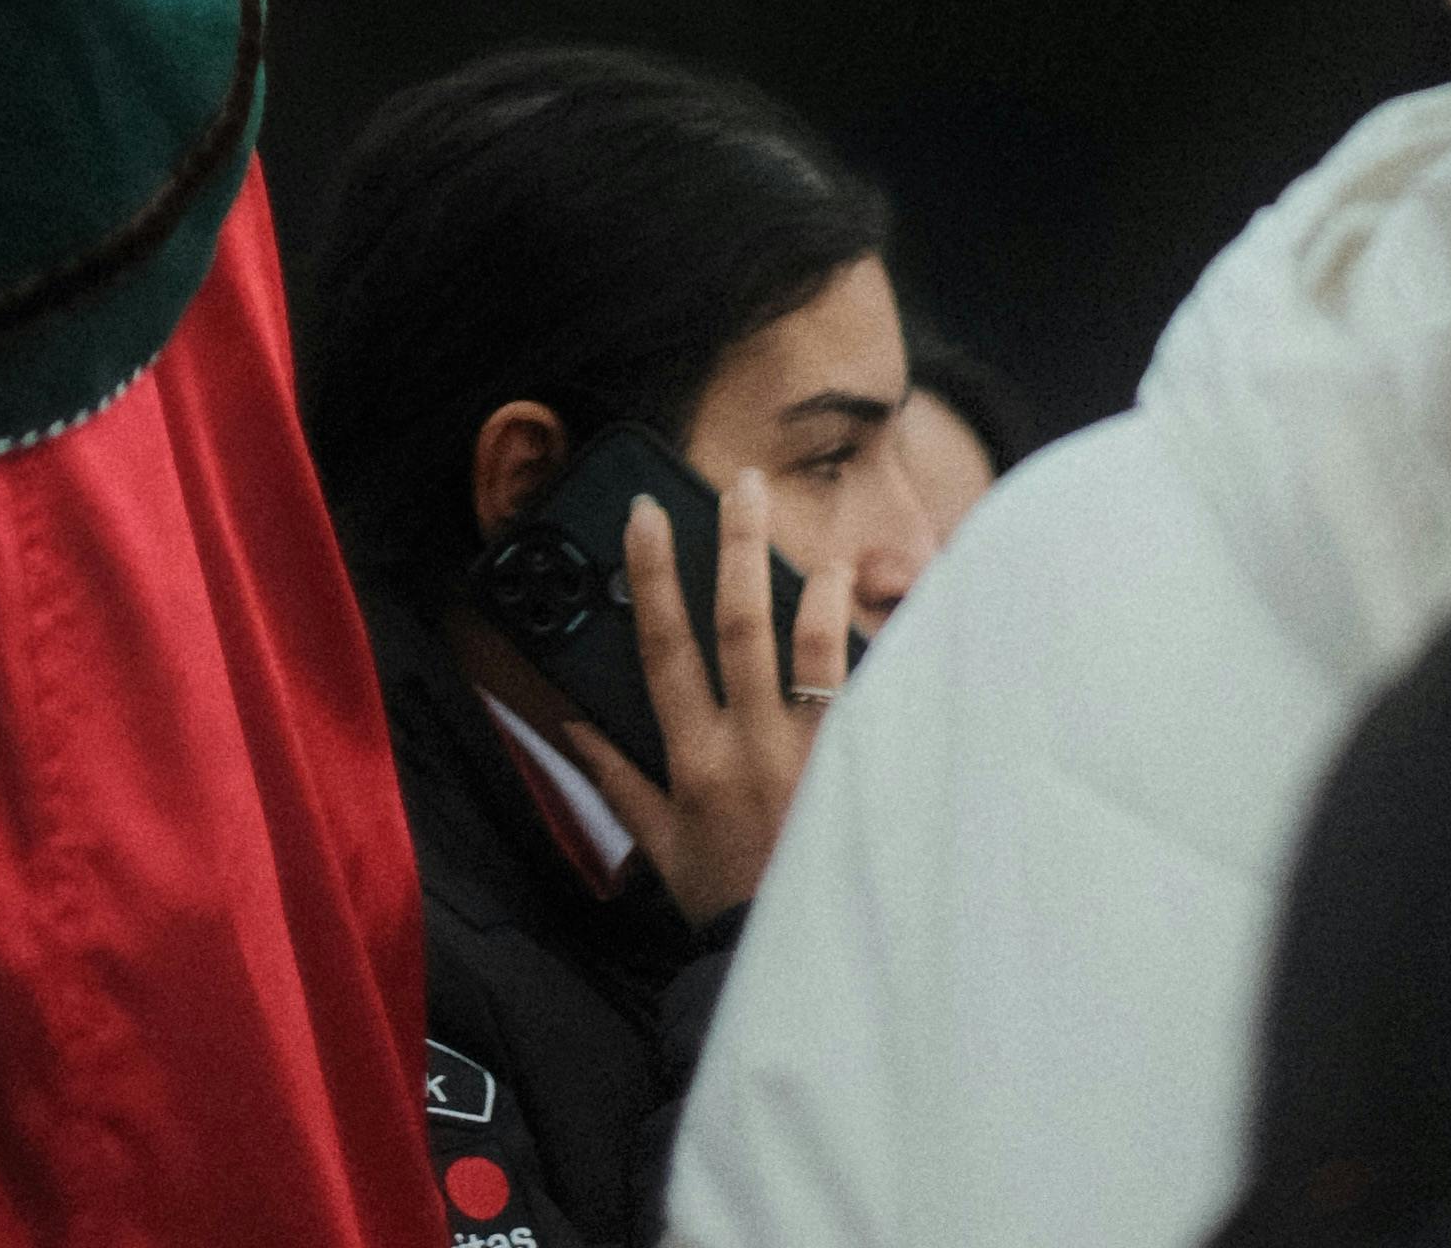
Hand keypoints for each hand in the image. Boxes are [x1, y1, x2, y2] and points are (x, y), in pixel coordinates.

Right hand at [559, 471, 854, 928]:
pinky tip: (876, 625)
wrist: (797, 964)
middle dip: (738, 549)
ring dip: (816, 593)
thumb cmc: (725, 902)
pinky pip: (867, 703)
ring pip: (816, 655)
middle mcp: (752, 749)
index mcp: (695, 760)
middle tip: (739, 486)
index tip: (647, 514)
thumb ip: (619, 780)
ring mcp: (811, 760)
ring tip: (821, 551)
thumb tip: (574, 724)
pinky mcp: (857, 775)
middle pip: (744, 628)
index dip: (653, 576)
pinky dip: (871, 658)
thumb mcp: (660, 846)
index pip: (665, 648)